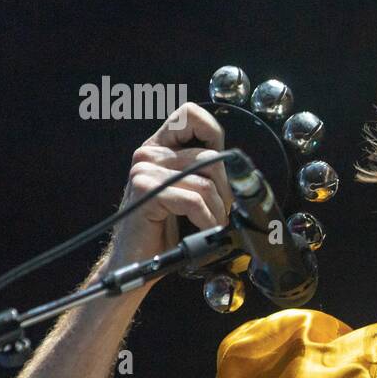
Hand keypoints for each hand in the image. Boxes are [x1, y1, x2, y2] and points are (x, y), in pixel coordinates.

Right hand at [105, 103, 232, 279]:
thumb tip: (239, 168)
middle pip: (209, 157)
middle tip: (222, 212)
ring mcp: (144, 170)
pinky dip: (206, 219)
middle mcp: (149, 154)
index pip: (190, 115)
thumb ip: (204, 172)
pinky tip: (202, 229)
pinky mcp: (144, 190)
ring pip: (205, 182)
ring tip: (212, 224)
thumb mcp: (188, 193)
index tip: (224, 165)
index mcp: (159, 148)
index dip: (213, 131)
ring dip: (217, 210)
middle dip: (225, 190)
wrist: (136, 262)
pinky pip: (193, 200)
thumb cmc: (163, 230)